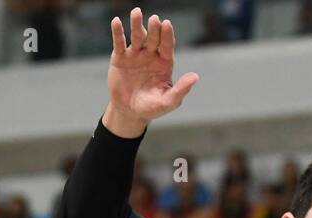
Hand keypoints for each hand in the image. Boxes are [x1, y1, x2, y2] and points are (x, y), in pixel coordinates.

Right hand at [106, 7, 197, 130]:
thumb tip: (195, 77)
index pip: (167, 45)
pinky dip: (117, 32)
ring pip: (137, 36)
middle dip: (154, 29)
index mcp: (164, 62)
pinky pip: (119, 43)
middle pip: (153, 38)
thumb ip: (180, 89)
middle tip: (154, 19)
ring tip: (136, 12)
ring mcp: (135, 54)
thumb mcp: (168, 101)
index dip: (167, 35)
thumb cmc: (151, 107)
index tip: (166, 24)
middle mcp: (151, 55)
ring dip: (136, 24)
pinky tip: (116, 22)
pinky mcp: (120, 58)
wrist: (129, 112)